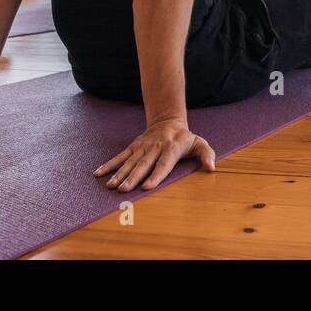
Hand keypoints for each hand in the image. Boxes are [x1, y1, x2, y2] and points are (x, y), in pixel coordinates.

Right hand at [94, 118, 215, 192]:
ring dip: (119, 174)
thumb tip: (212, 168)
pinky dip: (109, 164)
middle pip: (143, 165)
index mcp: (171, 149)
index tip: (147, 187)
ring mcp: (142, 147)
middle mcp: (155, 148)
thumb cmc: (184, 138)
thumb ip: (207, 154)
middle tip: (123, 190)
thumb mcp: (199, 143)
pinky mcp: (133, 147)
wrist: (167, 121)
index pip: (163, 164)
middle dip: (133, 178)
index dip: (156, 175)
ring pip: (129, 162)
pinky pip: (120, 156)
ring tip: (110, 186)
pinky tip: (98, 174)